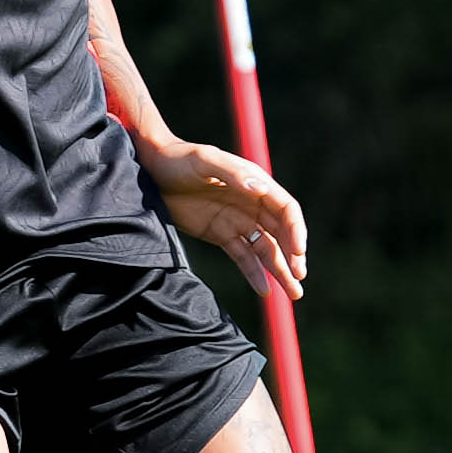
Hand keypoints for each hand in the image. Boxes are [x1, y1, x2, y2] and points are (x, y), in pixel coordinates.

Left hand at [137, 138, 307, 300]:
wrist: (152, 171)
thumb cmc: (179, 159)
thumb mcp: (204, 161)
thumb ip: (233, 173)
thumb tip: (260, 190)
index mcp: (255, 183)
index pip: (286, 210)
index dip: (296, 232)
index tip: (298, 253)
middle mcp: (253, 204)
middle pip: (281, 234)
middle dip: (293, 256)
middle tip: (299, 278)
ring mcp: (238, 221)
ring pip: (266, 250)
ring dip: (281, 271)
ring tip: (294, 293)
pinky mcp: (222, 235)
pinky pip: (244, 258)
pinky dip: (255, 275)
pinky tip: (264, 291)